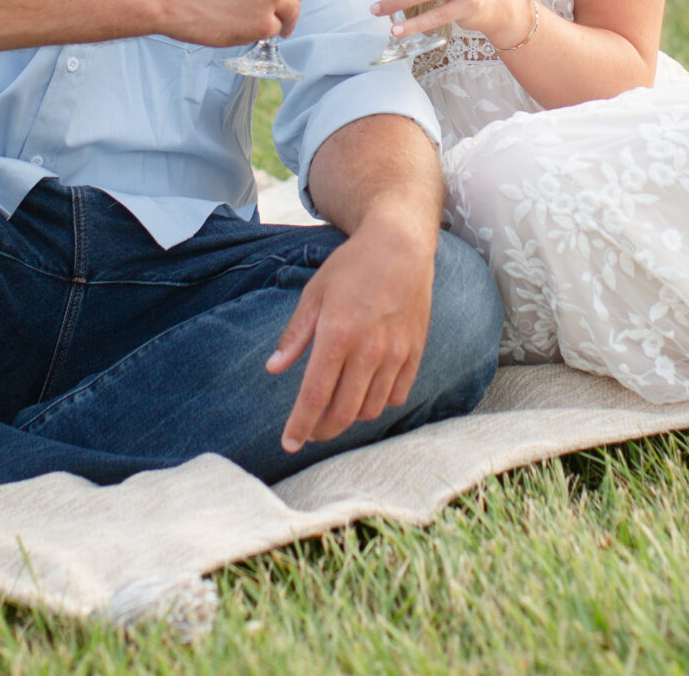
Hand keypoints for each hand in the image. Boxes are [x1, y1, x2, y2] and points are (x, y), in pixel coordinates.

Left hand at [265, 210, 435, 450]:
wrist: (400, 245)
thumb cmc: (352, 266)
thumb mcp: (314, 293)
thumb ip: (295, 335)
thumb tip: (273, 368)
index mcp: (337, 336)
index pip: (315, 396)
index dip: (300, 426)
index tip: (289, 444)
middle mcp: (369, 351)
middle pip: (343, 412)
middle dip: (322, 430)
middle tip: (309, 432)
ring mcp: (395, 354)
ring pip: (370, 409)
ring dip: (350, 418)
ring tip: (335, 410)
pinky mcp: (414, 353)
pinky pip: (396, 395)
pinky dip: (378, 403)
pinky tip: (364, 394)